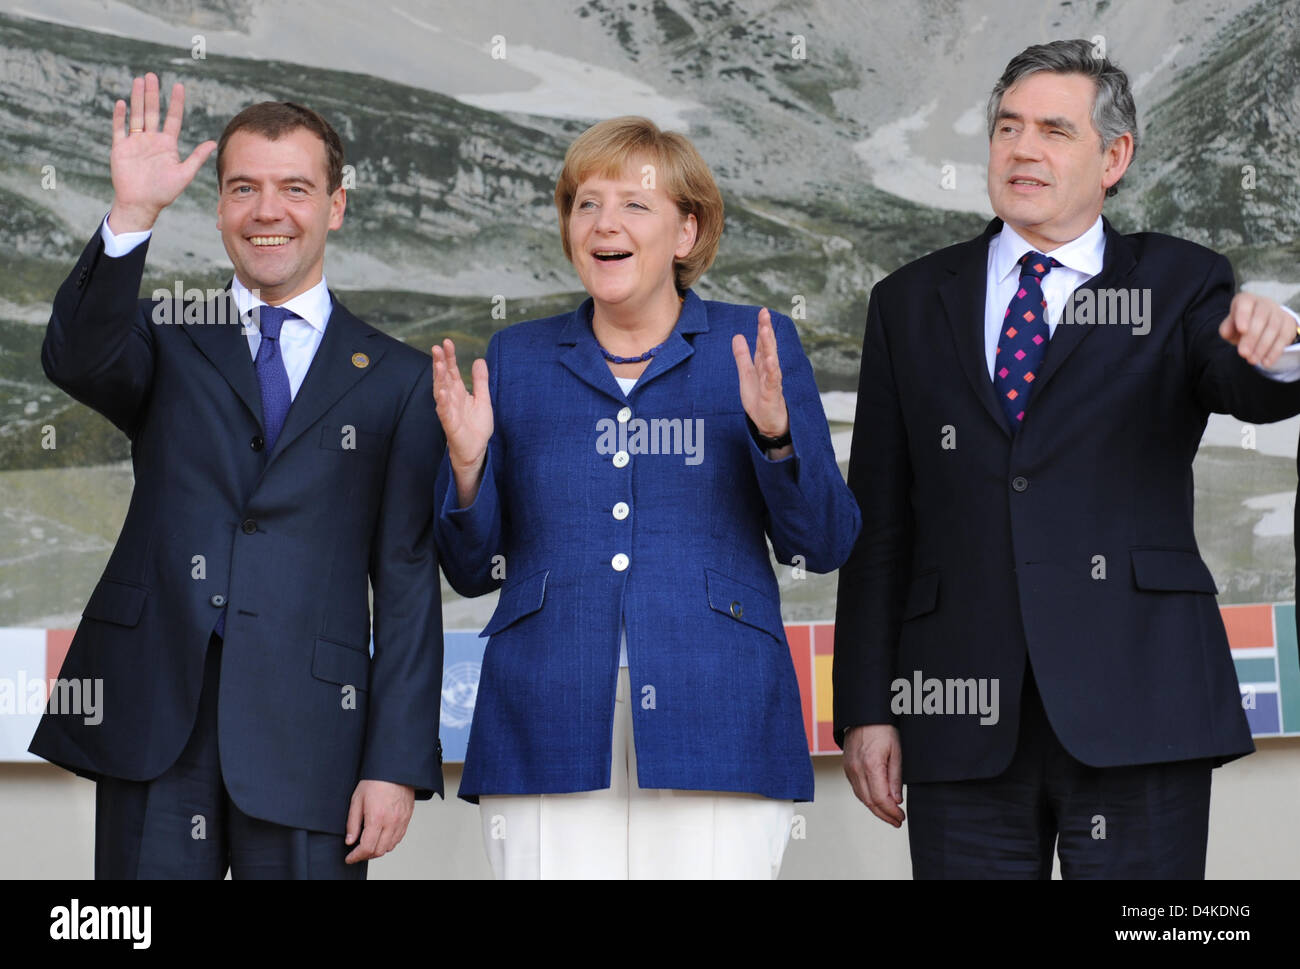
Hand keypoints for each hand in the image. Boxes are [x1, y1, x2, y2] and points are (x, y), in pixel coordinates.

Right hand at [107, 73, 216, 233]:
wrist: (141, 205)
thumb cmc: (164, 193)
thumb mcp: (184, 174)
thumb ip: (197, 157)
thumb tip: (214, 142)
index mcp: (167, 145)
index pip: (173, 118)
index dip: (175, 103)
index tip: (179, 86)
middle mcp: (152, 140)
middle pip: (152, 111)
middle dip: (152, 94)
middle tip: (152, 75)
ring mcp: (136, 143)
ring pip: (136, 115)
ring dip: (136, 98)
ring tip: (139, 81)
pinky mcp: (120, 148)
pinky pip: (119, 128)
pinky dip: (120, 116)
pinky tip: (122, 103)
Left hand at [344, 779, 414, 863]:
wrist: (395, 769)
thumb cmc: (375, 781)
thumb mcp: (357, 800)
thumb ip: (352, 823)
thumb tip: (350, 841)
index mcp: (377, 818)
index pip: (367, 847)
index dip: (356, 856)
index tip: (349, 858)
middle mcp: (391, 822)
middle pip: (379, 851)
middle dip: (366, 855)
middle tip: (357, 853)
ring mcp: (401, 821)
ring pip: (390, 846)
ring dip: (378, 850)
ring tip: (368, 845)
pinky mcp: (407, 818)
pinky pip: (398, 838)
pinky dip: (389, 843)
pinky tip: (381, 837)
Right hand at [432, 339, 492, 506]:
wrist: (477, 450)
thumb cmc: (476, 426)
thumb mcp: (483, 399)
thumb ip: (480, 381)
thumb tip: (479, 360)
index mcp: (458, 392)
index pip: (452, 370)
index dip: (450, 357)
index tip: (447, 342)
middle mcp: (451, 399)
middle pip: (444, 378)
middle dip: (440, 363)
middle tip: (437, 347)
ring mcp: (449, 411)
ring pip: (441, 391)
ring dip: (439, 378)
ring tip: (439, 364)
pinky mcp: (450, 424)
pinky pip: (445, 412)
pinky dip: (443, 402)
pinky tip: (442, 392)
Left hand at [732, 307, 788, 438]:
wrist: (769, 424)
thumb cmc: (760, 400)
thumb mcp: (746, 375)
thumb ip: (742, 356)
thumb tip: (737, 335)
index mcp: (763, 365)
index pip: (763, 343)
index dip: (762, 327)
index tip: (763, 311)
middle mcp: (770, 370)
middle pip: (768, 347)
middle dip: (766, 330)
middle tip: (765, 313)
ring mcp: (772, 382)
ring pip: (771, 360)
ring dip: (769, 345)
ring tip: (765, 330)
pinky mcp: (772, 394)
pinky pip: (772, 380)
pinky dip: (772, 369)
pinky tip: (771, 359)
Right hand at [842, 724, 904, 826]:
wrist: (864, 715)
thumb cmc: (883, 729)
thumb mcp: (896, 752)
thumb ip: (895, 778)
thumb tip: (896, 800)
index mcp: (871, 765)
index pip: (880, 798)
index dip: (891, 812)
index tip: (901, 817)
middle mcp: (856, 769)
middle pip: (869, 802)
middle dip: (884, 815)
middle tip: (897, 821)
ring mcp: (849, 769)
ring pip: (861, 797)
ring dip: (876, 809)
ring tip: (889, 815)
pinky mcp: (847, 767)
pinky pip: (856, 789)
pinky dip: (867, 799)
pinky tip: (877, 801)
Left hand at [1219, 292, 1297, 367]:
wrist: (1262, 323)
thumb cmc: (1241, 325)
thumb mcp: (1230, 326)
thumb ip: (1226, 328)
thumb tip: (1226, 333)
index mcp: (1246, 300)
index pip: (1245, 304)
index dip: (1243, 316)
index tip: (1241, 330)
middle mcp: (1264, 303)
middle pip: (1260, 318)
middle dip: (1251, 338)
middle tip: (1243, 354)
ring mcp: (1278, 312)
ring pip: (1273, 328)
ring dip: (1262, 347)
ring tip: (1252, 360)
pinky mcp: (1288, 324)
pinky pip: (1284, 337)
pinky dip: (1274, 351)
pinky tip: (1266, 362)